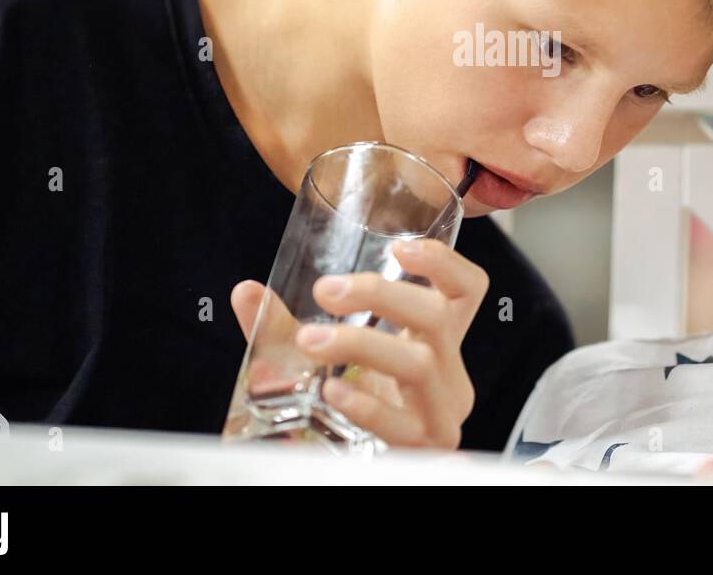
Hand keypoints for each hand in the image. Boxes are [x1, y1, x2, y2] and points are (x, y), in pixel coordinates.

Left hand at [230, 238, 488, 449]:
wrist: (344, 465)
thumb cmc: (343, 408)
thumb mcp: (317, 361)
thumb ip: (284, 328)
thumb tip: (246, 293)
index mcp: (436, 343)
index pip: (467, 290)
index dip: (443, 262)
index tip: (398, 247)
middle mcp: (449, 374)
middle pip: (438, 317)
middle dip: (381, 294)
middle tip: (328, 291)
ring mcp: (442, 414)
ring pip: (421, 364)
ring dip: (363, 344)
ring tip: (314, 340)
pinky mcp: (427, 451)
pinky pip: (404, 424)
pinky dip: (367, 405)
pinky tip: (333, 392)